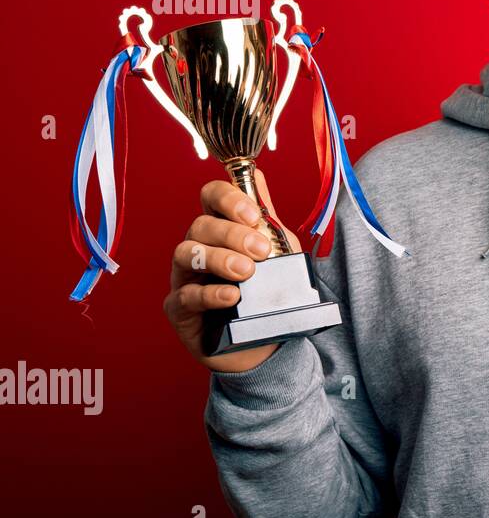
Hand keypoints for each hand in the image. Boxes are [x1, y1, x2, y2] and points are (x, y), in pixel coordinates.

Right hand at [162, 170, 300, 372]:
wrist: (270, 341)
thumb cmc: (269, 292)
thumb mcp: (277, 252)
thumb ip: (267, 219)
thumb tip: (258, 176)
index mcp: (221, 230)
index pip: (211, 198)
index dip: (227, 198)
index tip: (253, 214)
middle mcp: (198, 249)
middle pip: (200, 226)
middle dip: (232, 234)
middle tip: (261, 252)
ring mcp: (185, 279)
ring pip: (186, 255)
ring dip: (218, 259)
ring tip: (246, 273)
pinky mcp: (180, 311)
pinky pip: (185, 297)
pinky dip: (209, 294)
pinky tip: (232, 296)